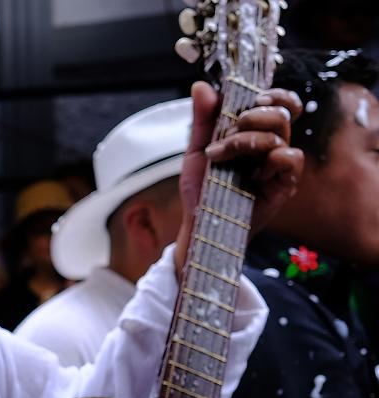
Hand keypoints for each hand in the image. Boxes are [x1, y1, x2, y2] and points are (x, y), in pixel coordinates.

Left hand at [175, 81, 303, 272]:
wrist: (198, 223)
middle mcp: (271, 145)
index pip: (280, 103)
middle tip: (228, 132)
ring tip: (219, 156)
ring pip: (280, 134)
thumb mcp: (197, 150)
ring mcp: (279, 165)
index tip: (254, 98)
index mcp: (255, 133)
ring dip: (247, 140)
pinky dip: (270, 159)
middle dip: (252, 117)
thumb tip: (201, 85)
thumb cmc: (201, 189)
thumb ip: (203, 119)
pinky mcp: (285, 184)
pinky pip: (290, 158)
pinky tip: (250, 174)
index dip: (275, 95)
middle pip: (281, 114)